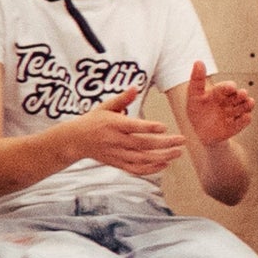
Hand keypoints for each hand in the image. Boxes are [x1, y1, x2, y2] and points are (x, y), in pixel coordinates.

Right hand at [66, 85, 186, 176]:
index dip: (149, 128)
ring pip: (142, 159)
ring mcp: (117, 154)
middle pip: (142, 144)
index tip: (165, 126)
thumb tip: (136, 87)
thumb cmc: (94, 120)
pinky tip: (165, 164)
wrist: (75, 140)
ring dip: (162, 157)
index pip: (133, 127)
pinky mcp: (117, 164)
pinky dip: (150, 169)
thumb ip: (122, 99)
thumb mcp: (105, 106)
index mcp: (113, 124)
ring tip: (178, 152)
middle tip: (182, 140)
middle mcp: (115, 140)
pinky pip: (135, 169)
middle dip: (164, 144)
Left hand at [176, 61, 254, 145]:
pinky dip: (245, 119)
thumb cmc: (197, 112)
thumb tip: (198, 62)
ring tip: (249, 103)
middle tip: (242, 94)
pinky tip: (245, 117)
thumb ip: (197, 79)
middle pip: (239, 96)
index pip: (227, 87)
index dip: (229, 86)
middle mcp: (229, 102)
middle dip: (242, 95)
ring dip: (248, 104)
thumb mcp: (193, 95)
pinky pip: (244, 121)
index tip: (230, 88)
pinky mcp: (236, 125)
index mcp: (219, 93)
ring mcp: (234, 113)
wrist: (198, 133)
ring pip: (245, 107)